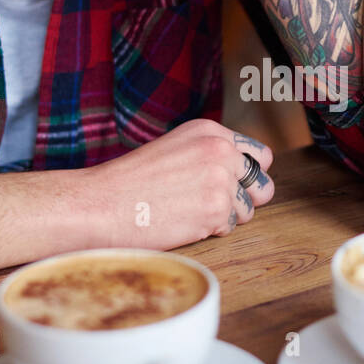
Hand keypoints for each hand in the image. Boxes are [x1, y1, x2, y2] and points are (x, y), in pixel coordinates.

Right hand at [80, 118, 274, 247]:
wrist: (100, 203)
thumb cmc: (131, 181)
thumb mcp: (176, 149)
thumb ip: (212, 155)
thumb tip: (251, 179)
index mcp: (211, 132)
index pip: (260, 156)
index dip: (246, 176)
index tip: (228, 185)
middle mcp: (221, 151)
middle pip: (263, 184)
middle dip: (245, 199)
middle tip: (212, 205)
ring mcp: (221, 180)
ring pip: (249, 210)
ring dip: (226, 217)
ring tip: (189, 212)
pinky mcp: (215, 210)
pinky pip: (230, 227)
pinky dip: (211, 231)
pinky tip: (183, 222)